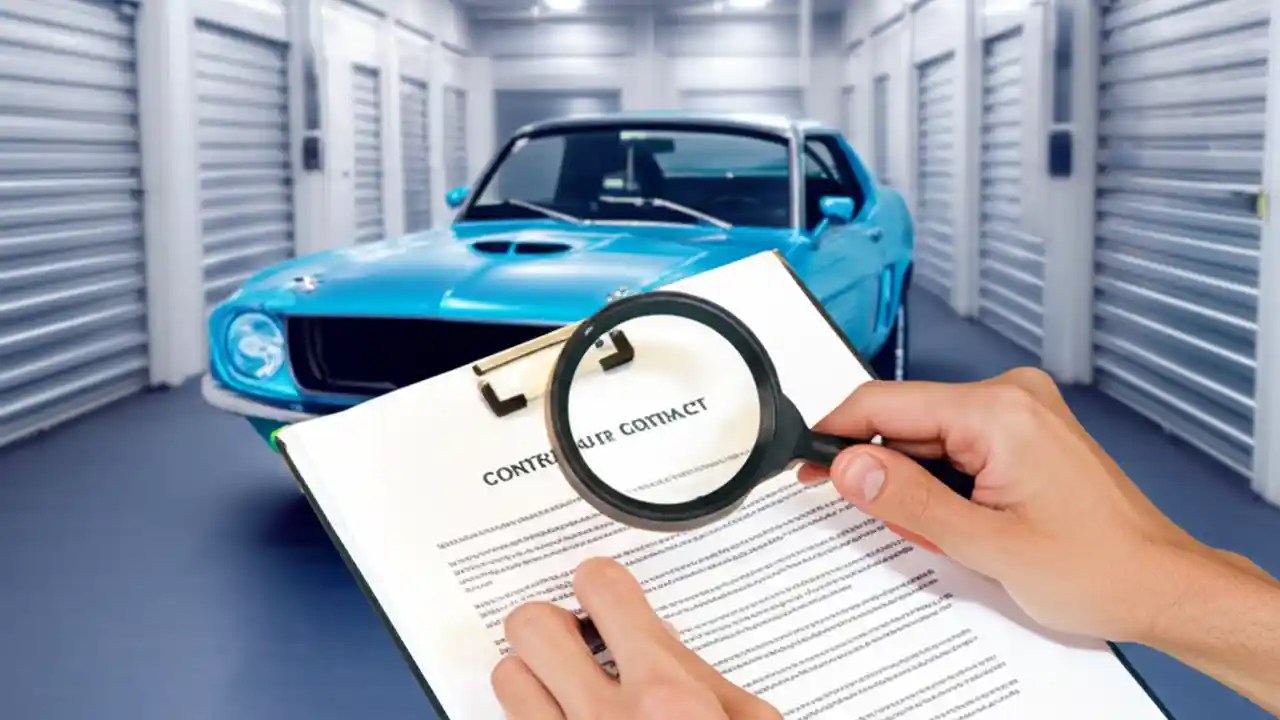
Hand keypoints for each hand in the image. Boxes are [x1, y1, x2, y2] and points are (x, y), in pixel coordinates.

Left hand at [492, 557, 779, 719]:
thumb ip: (706, 675)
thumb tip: (664, 640)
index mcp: (665, 697)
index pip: (600, 588)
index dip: (599, 584)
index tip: (602, 593)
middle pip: (532, 625)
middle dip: (553, 624)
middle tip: (576, 639)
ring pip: (509, 677)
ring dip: (534, 676)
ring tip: (563, 688)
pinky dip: (534, 714)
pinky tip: (561, 718)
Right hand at [798, 368, 1279, 712]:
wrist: (1160, 584)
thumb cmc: (1097, 566)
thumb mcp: (985, 544)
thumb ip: (907, 501)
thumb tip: (847, 466)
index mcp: (998, 411)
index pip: (886, 403)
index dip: (837, 435)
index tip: (805, 464)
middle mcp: (1009, 397)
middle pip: (907, 422)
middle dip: (889, 477)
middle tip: (902, 527)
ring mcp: (1019, 412)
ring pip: (929, 439)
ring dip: (921, 488)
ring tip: (955, 536)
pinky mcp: (1023, 431)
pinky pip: (957, 447)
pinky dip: (946, 485)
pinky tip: (967, 523)